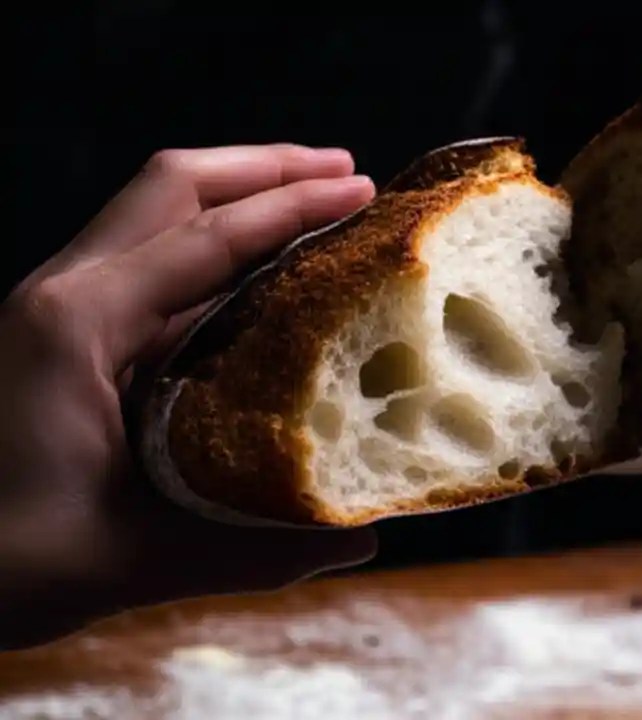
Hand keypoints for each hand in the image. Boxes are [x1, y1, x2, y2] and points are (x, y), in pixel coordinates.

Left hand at [0, 145, 378, 648]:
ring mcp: (56, 310)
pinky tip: (257, 281)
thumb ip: (258, 551)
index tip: (362, 189)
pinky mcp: (61, 336)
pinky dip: (211, 252)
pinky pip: (147, 266)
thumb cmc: (7, 562)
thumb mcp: (134, 559)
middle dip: (264, 168)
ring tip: (313, 205)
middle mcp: (63, 295)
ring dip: (236, 200)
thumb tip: (361, 543)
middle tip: (345, 171)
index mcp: (78, 324)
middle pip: (172, 187)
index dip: (293, 206)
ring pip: (154, 215)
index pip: (208, 238)